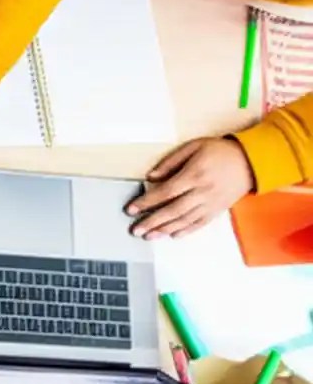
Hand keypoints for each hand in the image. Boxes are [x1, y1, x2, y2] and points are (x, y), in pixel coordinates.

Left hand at [126, 137, 254, 239]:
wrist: (252, 161)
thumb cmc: (220, 151)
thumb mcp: (194, 146)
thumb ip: (171, 161)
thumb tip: (151, 177)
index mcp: (194, 175)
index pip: (165, 192)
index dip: (147, 202)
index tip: (131, 209)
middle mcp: (202, 192)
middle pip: (173, 210)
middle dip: (152, 221)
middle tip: (135, 230)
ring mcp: (211, 203)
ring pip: (185, 220)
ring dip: (165, 229)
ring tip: (149, 236)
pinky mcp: (218, 210)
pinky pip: (200, 223)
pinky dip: (186, 231)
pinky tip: (172, 235)